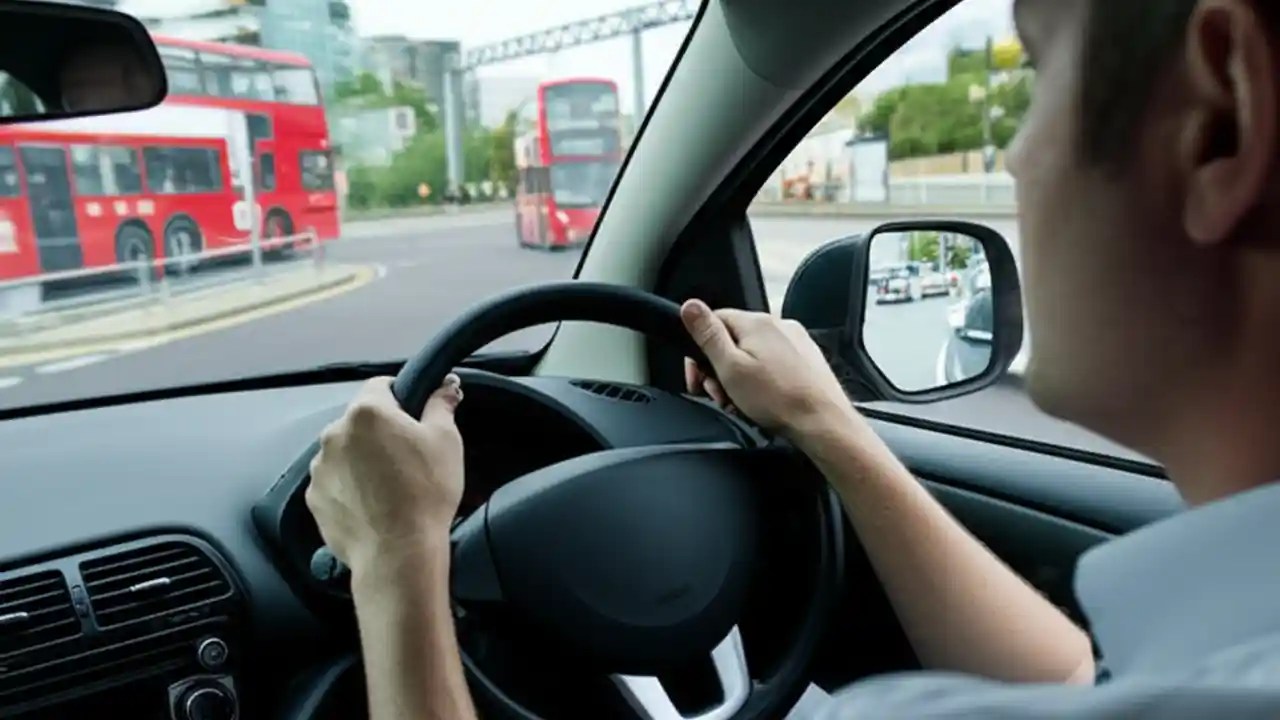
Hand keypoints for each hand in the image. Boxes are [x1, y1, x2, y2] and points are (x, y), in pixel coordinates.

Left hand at [306, 375, 464, 575]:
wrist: (397, 553)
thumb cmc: (425, 493)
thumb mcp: (446, 441)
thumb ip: (441, 404)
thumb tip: (445, 385)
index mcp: (366, 412)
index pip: (381, 386)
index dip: (401, 397)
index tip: (415, 417)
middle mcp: (334, 433)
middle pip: (361, 421)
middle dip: (381, 432)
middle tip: (408, 456)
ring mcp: (319, 468)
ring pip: (345, 451)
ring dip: (362, 459)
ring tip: (389, 486)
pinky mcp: (314, 498)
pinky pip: (335, 481)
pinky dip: (350, 487)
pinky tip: (373, 504)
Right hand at [681, 299, 852, 438]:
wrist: (823, 422)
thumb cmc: (779, 400)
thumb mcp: (730, 368)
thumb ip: (708, 335)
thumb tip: (690, 305)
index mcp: (756, 322)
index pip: (714, 320)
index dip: (699, 350)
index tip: (698, 375)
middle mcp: (779, 325)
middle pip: (733, 339)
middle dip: (719, 368)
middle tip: (719, 394)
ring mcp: (795, 341)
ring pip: (753, 354)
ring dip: (739, 377)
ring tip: (742, 402)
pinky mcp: (806, 359)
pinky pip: (773, 364)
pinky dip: (762, 380)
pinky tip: (763, 400)